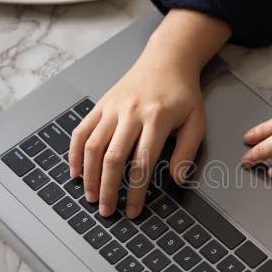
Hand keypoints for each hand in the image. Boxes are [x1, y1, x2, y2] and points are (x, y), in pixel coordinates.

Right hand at [68, 9, 230, 217]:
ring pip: (93, 146)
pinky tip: (76, 172)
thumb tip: (177, 179)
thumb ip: (187, 151)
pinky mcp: (101, 104)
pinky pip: (81, 130)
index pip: (142, 163)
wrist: (166, 61)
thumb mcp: (196, 121)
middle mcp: (130, 112)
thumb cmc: (183, 94)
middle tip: (107, 211)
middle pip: (113, 158)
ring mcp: (112, 108)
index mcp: (156, 118)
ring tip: (91, 197)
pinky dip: (74, 153)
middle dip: (109, 189)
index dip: (136, 191)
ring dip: (89, 175)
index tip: (134, 210)